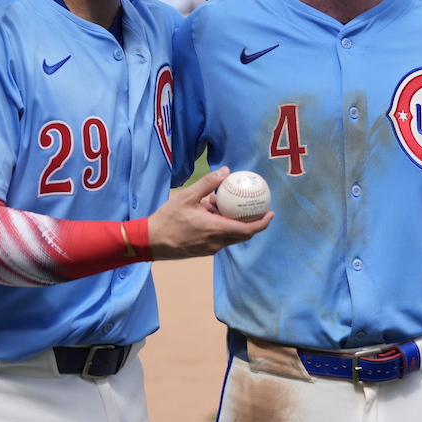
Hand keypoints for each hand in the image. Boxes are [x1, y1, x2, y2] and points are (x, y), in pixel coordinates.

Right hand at [148, 168, 273, 257]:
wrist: (151, 242)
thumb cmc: (167, 219)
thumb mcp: (186, 197)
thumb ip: (207, 184)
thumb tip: (225, 171)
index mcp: (214, 229)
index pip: (247, 230)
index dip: (262, 223)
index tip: (271, 213)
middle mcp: (216, 242)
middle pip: (243, 234)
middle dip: (253, 222)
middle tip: (258, 208)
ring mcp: (210, 249)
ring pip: (230, 236)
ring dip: (233, 222)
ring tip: (224, 204)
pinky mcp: (204, 251)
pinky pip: (220, 238)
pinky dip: (222, 226)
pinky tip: (211, 212)